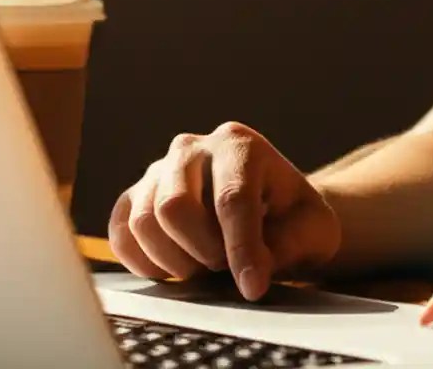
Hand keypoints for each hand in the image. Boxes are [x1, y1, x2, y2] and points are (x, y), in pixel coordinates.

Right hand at [108, 122, 339, 300]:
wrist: (273, 216)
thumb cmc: (294, 220)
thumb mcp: (311, 230)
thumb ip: (287, 246)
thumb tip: (250, 274)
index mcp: (241, 144)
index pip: (231, 198)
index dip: (241, 248)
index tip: (252, 287)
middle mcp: (192, 148)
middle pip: (175, 206)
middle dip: (202, 252)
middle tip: (225, 268)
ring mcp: (158, 170)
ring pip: (143, 222)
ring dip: (174, 260)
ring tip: (205, 267)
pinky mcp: (135, 197)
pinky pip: (121, 232)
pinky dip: (143, 261)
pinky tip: (173, 271)